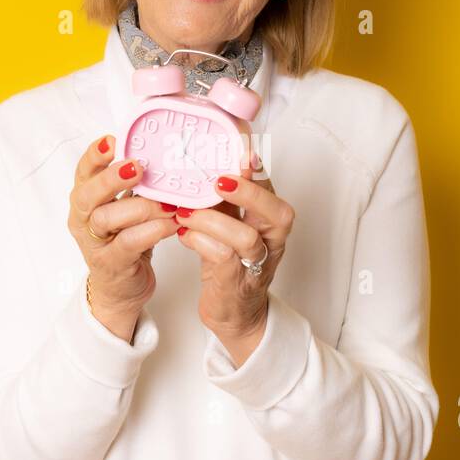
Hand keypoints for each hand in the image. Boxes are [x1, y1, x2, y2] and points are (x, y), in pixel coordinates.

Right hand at [68, 135, 178, 338]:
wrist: (121, 290)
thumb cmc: (126, 241)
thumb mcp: (127, 208)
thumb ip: (136, 185)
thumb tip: (164, 153)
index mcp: (86, 199)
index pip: (83, 171)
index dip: (94, 155)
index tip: (112, 140)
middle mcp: (83, 219)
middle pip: (86, 194)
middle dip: (111, 178)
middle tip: (137, 167)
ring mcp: (94, 243)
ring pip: (105, 218)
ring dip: (140, 207)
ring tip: (168, 202)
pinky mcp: (110, 263)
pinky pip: (128, 243)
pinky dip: (151, 231)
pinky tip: (171, 224)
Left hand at [174, 151, 291, 360]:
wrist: (233, 312)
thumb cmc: (229, 262)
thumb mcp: (227, 222)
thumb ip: (221, 197)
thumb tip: (199, 160)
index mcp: (269, 219)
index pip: (270, 188)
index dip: (256, 167)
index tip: (239, 148)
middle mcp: (271, 240)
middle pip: (276, 212)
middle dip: (248, 192)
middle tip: (218, 180)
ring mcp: (256, 263)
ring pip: (246, 237)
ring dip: (211, 220)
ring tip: (183, 212)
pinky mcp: (236, 283)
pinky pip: (223, 259)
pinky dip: (200, 242)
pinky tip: (183, 235)